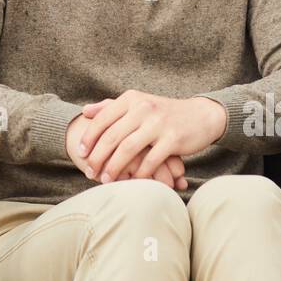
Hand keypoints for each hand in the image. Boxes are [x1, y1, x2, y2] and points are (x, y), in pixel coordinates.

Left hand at [74, 91, 227, 184]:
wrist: (200, 116)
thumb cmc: (163, 113)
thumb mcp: (138, 103)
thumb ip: (111, 106)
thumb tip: (85, 111)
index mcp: (131, 99)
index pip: (103, 119)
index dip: (89, 137)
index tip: (79, 152)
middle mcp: (143, 108)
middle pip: (112, 136)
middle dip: (97, 157)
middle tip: (89, 172)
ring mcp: (158, 123)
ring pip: (128, 149)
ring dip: (114, 167)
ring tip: (105, 180)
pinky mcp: (173, 139)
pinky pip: (151, 160)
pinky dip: (140, 173)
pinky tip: (132, 182)